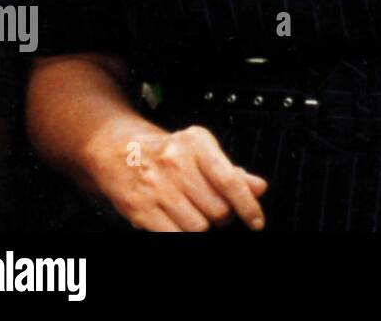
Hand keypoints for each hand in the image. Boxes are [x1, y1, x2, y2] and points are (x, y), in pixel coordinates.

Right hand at [94, 124, 267, 231]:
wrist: (121, 152)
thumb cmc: (168, 153)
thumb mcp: (202, 151)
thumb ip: (232, 171)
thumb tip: (259, 188)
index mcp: (197, 144)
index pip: (230, 181)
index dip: (248, 205)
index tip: (256, 221)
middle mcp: (176, 163)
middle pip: (217, 209)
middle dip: (222, 215)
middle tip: (213, 208)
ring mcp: (156, 187)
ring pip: (198, 227)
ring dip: (202, 226)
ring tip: (193, 211)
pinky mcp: (140, 209)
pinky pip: (174, 236)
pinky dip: (182, 233)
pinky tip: (179, 222)